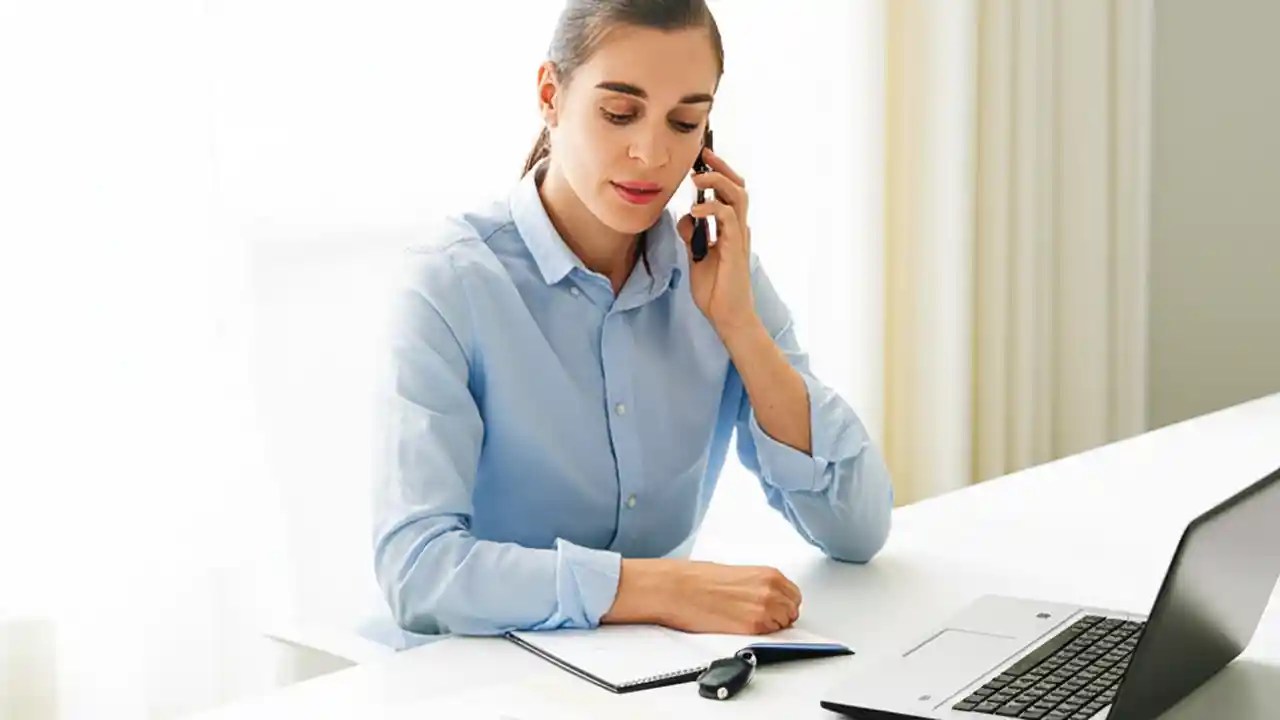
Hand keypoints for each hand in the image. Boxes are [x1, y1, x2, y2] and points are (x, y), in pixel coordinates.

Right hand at [602, 558, 801, 634]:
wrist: (678, 588)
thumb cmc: (697, 578)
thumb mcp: (737, 573)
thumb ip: (758, 585)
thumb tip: (766, 597)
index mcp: (768, 574)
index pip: (794, 595)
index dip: (783, 603)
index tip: (774, 607)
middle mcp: (770, 591)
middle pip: (792, 611)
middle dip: (780, 615)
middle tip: (760, 617)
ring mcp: (763, 610)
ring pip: (783, 625)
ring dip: (771, 626)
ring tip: (747, 621)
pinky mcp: (751, 628)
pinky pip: (768, 636)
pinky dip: (759, 635)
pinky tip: (741, 626)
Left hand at [676, 147, 757, 337]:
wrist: (727, 316)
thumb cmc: (716, 291)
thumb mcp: (696, 257)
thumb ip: (692, 236)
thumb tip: (685, 217)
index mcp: (730, 229)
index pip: (729, 193)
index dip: (718, 174)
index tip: (701, 160)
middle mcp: (738, 229)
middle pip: (738, 187)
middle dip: (721, 168)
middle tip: (703, 156)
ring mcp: (739, 238)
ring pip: (737, 196)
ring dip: (717, 182)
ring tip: (698, 178)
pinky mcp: (735, 249)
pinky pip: (727, 220)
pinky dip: (712, 210)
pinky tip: (696, 211)